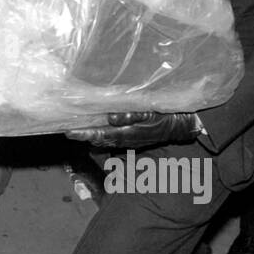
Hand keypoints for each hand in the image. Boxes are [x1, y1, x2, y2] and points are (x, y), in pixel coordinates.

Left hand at [67, 112, 201, 149]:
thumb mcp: (152, 113)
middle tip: (67, 131)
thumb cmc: (169, 116)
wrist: (187, 126)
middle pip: (101, 139)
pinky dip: (103, 135)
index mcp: (129, 132)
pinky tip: (97, 130)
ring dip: (92, 136)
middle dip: (84, 135)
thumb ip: (133, 115)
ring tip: (76, 131)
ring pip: (107, 140)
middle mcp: (128, 139)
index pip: (101, 134)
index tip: (68, 132)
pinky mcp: (136, 138)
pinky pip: (115, 139)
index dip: (84, 134)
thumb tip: (112, 118)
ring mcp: (132, 140)